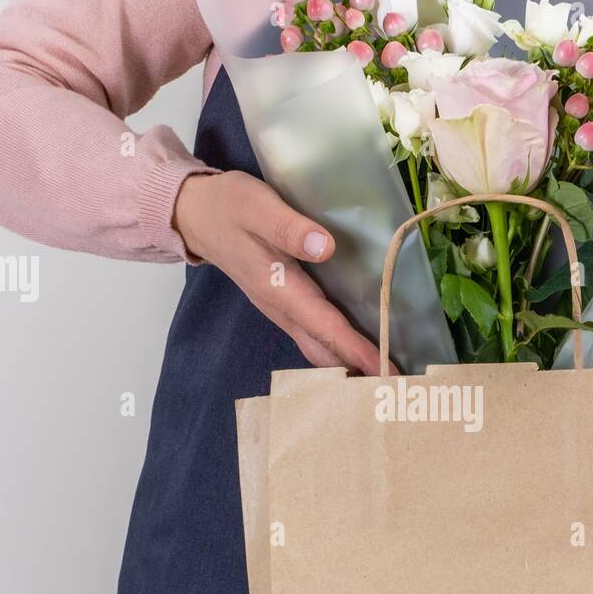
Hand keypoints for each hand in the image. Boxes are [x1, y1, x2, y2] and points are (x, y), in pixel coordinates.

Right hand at [174, 171, 385, 374]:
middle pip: (323, 350)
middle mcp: (280, 309)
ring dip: (348, 367)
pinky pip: (313, 338)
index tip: (384, 369)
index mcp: (278, 289)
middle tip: (396, 387)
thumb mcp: (258, 206)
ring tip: (382, 378)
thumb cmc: (229, 207)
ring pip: (318, 349)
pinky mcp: (283, 305)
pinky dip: (336, 352)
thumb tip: (325, 247)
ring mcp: (281, 310)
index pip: (325, 327)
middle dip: (357, 372)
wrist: (196, 214)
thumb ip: (289, 227)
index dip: (356, 349)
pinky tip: (356, 354)